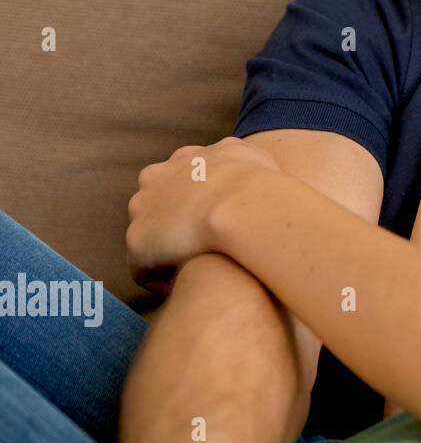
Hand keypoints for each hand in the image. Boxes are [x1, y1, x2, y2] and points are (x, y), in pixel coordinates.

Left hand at [126, 137, 280, 293]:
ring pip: (149, 237)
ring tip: (197, 271)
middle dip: (178, 224)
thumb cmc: (260, 185)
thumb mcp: (255, 156)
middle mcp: (156, 177)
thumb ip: (242, 159)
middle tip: (208, 245)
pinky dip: (163, 279)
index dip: (200, 202)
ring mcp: (142, 210)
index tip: (219, 221)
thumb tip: (249, 171)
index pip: (181, 180)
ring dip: (169, 252)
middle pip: (159, 205)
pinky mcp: (139, 243)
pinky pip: (144, 269)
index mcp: (184, 158)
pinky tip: (189, 285)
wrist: (245, 205)